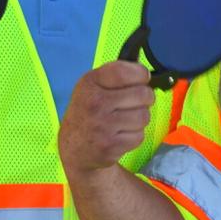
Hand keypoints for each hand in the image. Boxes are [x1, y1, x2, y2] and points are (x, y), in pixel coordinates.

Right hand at [59, 61, 155, 177]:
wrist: (74, 147)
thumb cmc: (88, 112)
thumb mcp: (92, 86)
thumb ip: (116, 75)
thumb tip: (144, 72)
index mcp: (90, 83)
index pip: (123, 72)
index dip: (141, 73)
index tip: (143, 78)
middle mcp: (95, 103)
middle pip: (142, 94)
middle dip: (146, 98)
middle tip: (137, 102)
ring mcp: (102, 126)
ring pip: (144, 116)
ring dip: (140, 118)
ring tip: (126, 120)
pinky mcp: (110, 146)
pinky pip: (139, 136)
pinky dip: (135, 136)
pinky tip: (121, 134)